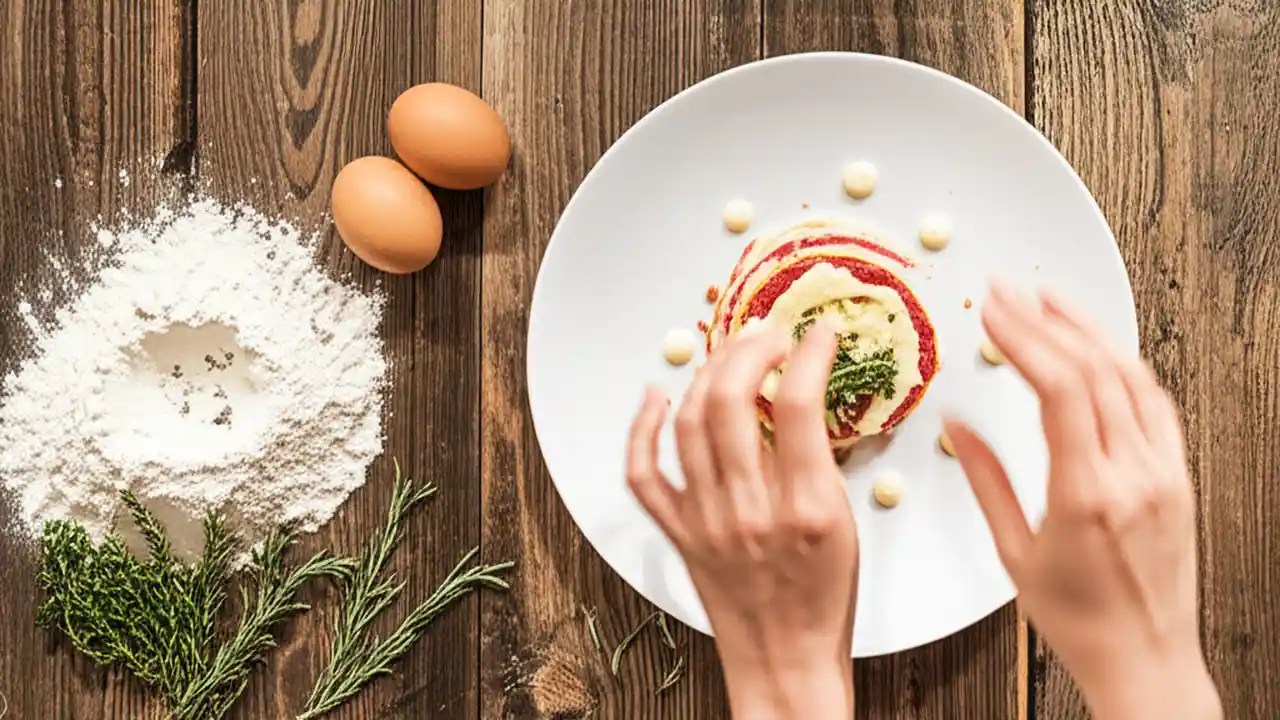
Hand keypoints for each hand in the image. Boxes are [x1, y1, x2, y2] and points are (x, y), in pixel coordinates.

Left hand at [626, 326, 856, 719]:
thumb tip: (800, 396)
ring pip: (687, 424)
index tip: (816, 333)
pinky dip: (642, 428)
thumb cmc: (824, 597)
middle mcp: (749, 510)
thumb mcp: (845, 523)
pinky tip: (655, 394)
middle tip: (765, 335)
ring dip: (705, 374)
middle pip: (730, 401)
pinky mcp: (678, 533)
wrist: (785, 658)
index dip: (806, 353)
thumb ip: (820, 462)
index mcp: (806, 507)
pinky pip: (642, 473)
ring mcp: (706, 521)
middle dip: (748, 350)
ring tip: (727, 354)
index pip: (799, 404)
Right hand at [946, 282, 1220, 719]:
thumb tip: (956, 424)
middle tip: (1008, 290)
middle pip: (1094, 370)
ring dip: (1088, 330)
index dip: (1024, 337)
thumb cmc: (1077, 620)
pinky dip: (1124, 365)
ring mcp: (1163, 472)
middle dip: (1046, 320)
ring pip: (1131, 377)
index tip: (994, 308)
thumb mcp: (1013, 552)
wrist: (1144, 659)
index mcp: (1086, 495)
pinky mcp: (1178, 476)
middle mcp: (1133, 475)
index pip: (1059, 389)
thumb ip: (985, 480)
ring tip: (1050, 300)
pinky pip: (1156, 403)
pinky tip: (1099, 348)